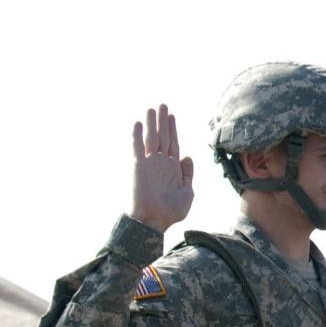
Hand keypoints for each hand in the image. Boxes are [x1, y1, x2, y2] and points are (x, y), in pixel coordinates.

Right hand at [131, 105, 194, 232]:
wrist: (154, 221)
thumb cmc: (171, 212)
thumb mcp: (187, 191)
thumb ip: (188, 174)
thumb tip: (187, 157)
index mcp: (173, 168)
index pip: (174, 144)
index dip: (173, 130)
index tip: (172, 116)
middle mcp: (161, 163)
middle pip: (163, 137)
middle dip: (163, 121)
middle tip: (163, 105)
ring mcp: (150, 164)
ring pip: (151, 138)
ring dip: (152, 123)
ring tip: (153, 108)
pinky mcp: (139, 167)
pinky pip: (137, 148)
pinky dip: (136, 135)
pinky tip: (137, 123)